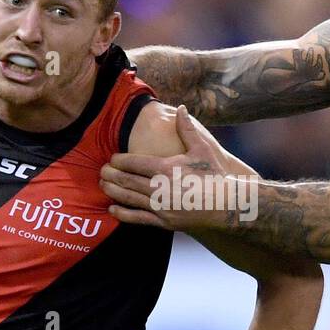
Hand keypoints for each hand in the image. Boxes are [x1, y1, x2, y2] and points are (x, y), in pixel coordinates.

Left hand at [100, 105, 257, 231]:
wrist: (228, 205)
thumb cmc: (216, 174)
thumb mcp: (203, 148)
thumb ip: (187, 128)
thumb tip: (181, 107)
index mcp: (166, 168)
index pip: (133, 162)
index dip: (119, 160)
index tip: (112, 158)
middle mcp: (160, 188)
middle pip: (126, 180)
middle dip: (111, 175)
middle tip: (101, 170)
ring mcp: (161, 207)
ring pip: (129, 198)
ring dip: (112, 191)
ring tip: (102, 185)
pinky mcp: (165, 222)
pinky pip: (138, 218)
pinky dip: (123, 213)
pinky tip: (112, 209)